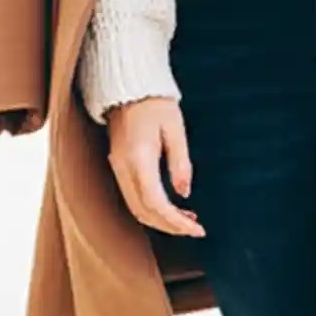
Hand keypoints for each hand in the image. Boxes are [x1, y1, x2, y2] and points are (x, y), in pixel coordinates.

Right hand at [105, 97, 204, 237]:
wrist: (128, 86)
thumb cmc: (155, 103)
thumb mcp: (175, 129)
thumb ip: (180, 163)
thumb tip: (184, 192)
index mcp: (139, 159)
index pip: (156, 203)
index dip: (176, 222)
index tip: (197, 229)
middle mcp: (124, 168)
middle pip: (144, 212)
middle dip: (170, 226)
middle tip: (195, 229)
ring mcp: (118, 169)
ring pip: (137, 208)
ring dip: (161, 220)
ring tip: (187, 220)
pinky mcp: (119, 167)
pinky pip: (134, 197)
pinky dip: (153, 209)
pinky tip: (172, 206)